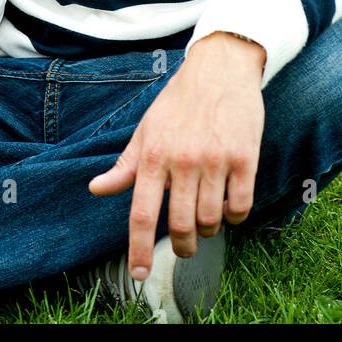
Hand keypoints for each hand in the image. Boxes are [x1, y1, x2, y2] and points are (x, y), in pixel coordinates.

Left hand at [88, 33, 264, 276]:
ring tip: (205, 218)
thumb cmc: (179, 100)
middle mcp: (182, 160)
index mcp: (153, 154)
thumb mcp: (146, 128)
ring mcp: (215, 160)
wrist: (220, 68)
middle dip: (182, 246)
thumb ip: (125, 165)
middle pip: (180, 224)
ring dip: (208, 229)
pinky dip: (234, 216)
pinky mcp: (245, 158)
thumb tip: (97, 189)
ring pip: (211, 220)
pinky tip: (229, 207)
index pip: (141, 212)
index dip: (138, 248)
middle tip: (183, 246)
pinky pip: (240, 206)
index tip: (138, 273)